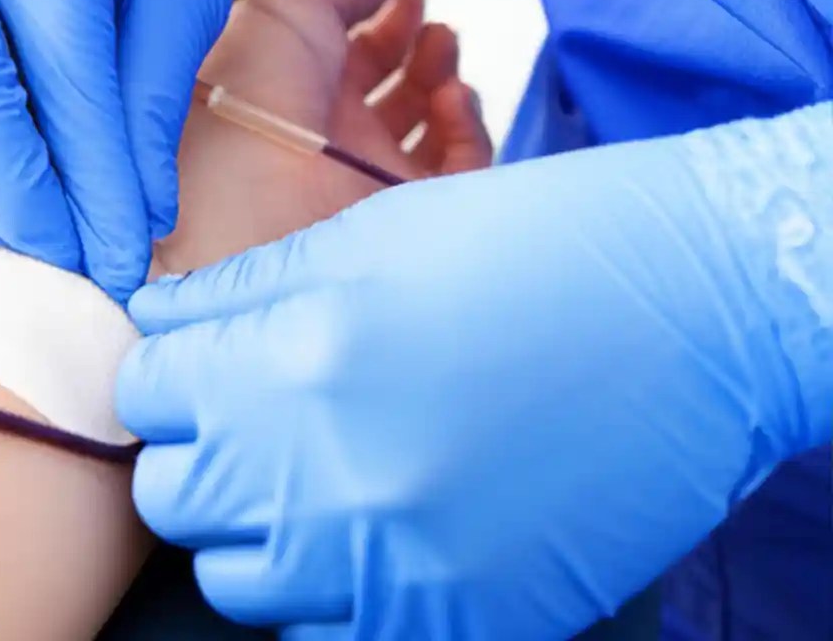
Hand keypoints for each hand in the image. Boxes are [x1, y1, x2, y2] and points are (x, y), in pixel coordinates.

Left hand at [116, 107, 831, 637]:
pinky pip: (325, 636)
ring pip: (236, 578)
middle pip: (172, 495)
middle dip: (201, 453)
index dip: (172, 378)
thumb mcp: (371, 239)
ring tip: (319, 484)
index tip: (208, 373)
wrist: (696, 316)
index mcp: (293, 362)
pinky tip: (374, 538)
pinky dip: (327, 595)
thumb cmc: (532, 251)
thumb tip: (155, 321)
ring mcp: (389, 564)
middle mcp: (324, 475)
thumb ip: (242, 291)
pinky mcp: (452, 619)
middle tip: (260, 426)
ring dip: (257, 532)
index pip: (143, 394)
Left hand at [156, 0, 490, 273]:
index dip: (390, 17)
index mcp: (300, 93)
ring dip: (446, 80)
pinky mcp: (407, 212)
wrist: (253, 195)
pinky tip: (452, 96)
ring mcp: (372, 176)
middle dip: (425, 47)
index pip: (358, 54)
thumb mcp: (288, 9)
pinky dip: (466, 126)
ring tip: (442, 51)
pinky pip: (456, 170)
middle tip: (432, 27)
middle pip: (398, 90)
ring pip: (433, 128)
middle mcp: (336, 139)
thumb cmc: (252, 99)